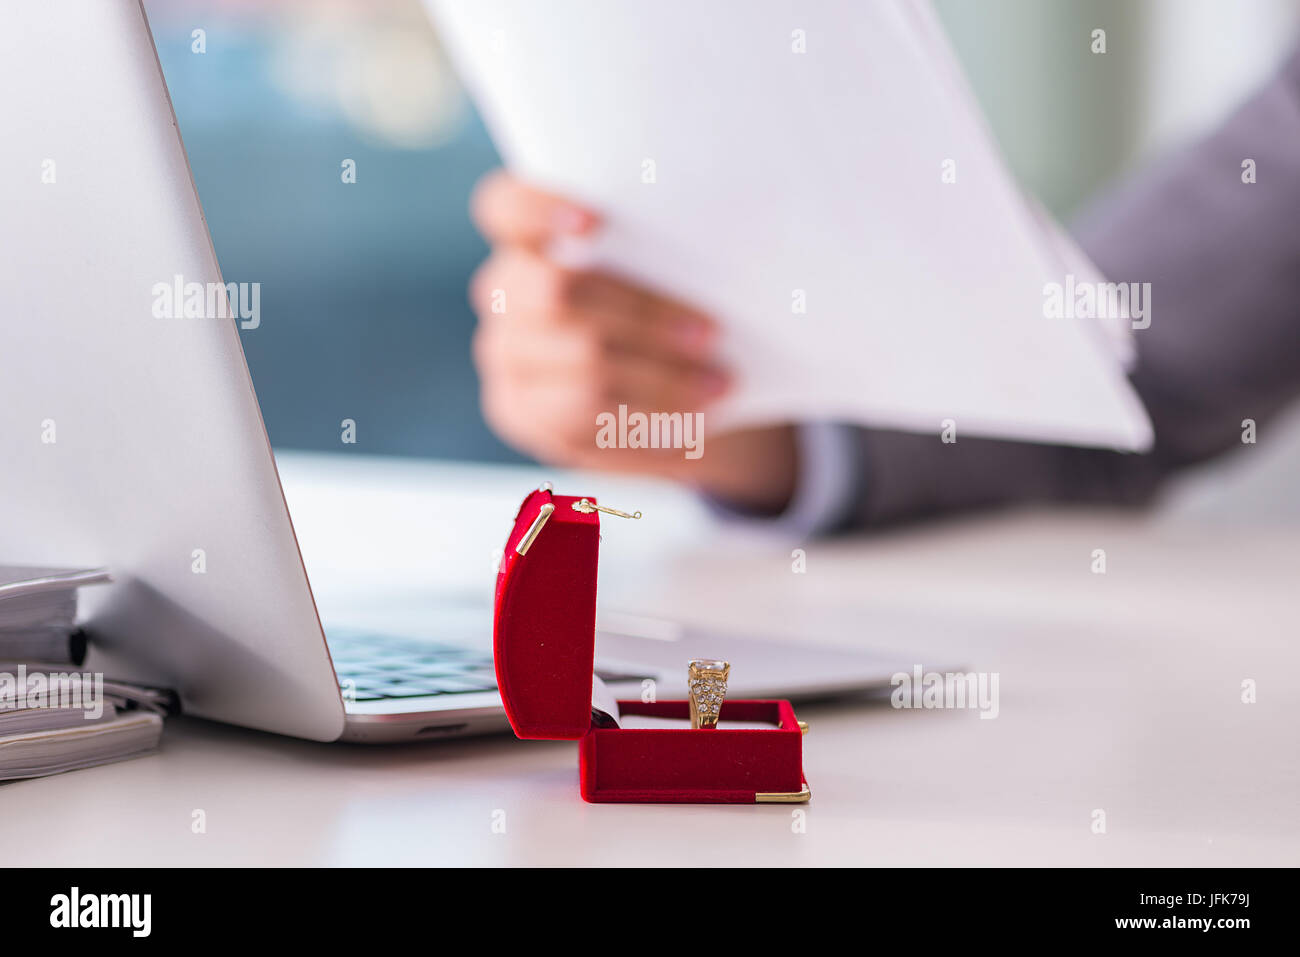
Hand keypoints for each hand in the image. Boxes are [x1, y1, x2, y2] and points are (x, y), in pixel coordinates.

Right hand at [467, 170, 796, 511]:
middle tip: (710, 333)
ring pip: (582, 363)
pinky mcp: (520, 411)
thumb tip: (725, 240)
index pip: (505, 207)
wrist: (656, 399)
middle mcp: (503, 292)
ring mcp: (505, 354)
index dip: (540, 208)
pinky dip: (648, 416)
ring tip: (720, 384)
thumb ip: (661, 254)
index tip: (598, 222)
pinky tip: (692, 418)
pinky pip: (585, 416)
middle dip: (643, 313)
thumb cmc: (665, 312)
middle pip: (558, 291)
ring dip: (662, 377)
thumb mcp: (663, 275)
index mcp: (527, 238)